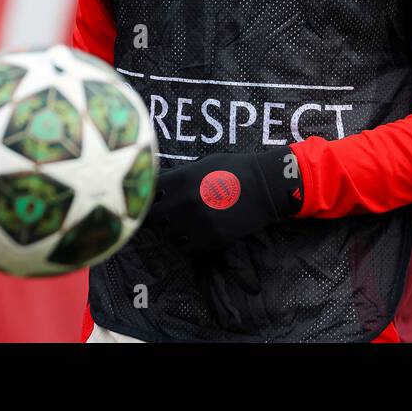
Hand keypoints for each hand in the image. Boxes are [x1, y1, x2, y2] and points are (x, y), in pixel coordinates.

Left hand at [142, 146, 302, 252]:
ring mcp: (197, 223)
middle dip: (153, 216)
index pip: (147, 192)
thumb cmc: (236, 168)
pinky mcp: (211, 239)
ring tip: (182, 224)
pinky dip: (187, 242)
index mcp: (181, 179)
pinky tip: (196, 232)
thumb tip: (160, 185)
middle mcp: (184, 202)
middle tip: (159, 216)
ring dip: (171, 231)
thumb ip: (180, 176)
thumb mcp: (204, 163)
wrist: (267, 186)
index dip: (145, 196)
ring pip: (168, 235)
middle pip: (151, 217)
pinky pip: (187, 247)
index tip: (149, 199)